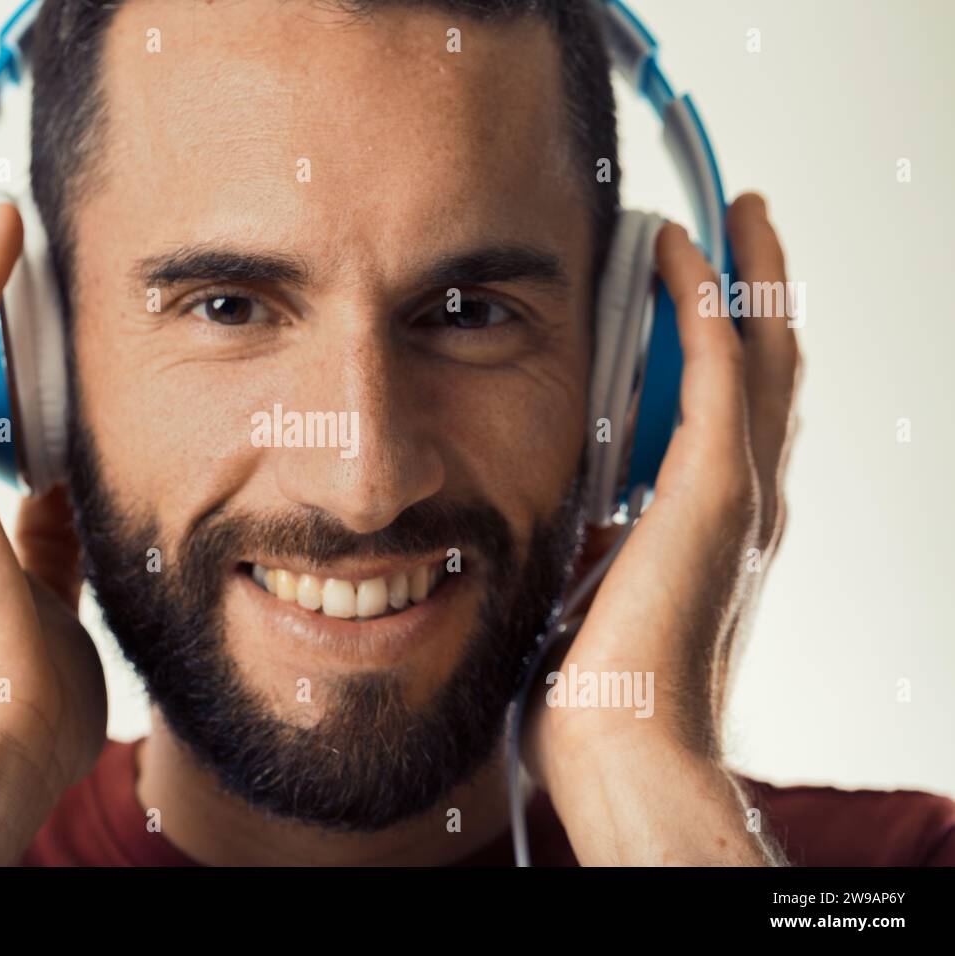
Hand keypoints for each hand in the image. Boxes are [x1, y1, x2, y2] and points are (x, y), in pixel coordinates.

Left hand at [525, 193, 801, 863]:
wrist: (622, 747)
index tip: (710, 291)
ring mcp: (742, 494)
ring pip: (764, 353)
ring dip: (749, 275)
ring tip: (736, 215)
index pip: (741, 415)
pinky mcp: (717, 489)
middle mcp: (750, 505)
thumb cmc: (597, 695)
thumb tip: (558, 513)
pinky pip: (719, 365)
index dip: (736, 346)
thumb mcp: (592, 593)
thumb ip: (595, 543)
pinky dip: (706, 300)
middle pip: (774, 370)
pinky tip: (684, 250)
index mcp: (721, 533)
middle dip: (763, 292)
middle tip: (745, 228)